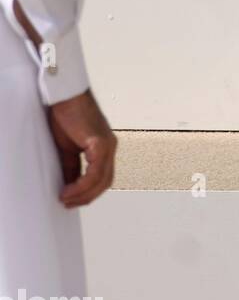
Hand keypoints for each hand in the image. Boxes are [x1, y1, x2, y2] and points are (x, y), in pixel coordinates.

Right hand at [47, 89, 116, 207]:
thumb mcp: (67, 147)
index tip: (72, 200)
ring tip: (67, 199)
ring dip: (84, 194)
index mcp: (104, 148)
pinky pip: (96, 171)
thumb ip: (72, 166)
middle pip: (105, 182)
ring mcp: (108, 146)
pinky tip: (70, 189)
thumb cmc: (67, 114)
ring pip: (102, 179)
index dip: (89, 192)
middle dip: (87, 197)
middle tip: (69, 204)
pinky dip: (83, 184)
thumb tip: (69, 184)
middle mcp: (110, 148)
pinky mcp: (101, 144)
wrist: (66, 95)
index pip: (102, 178)